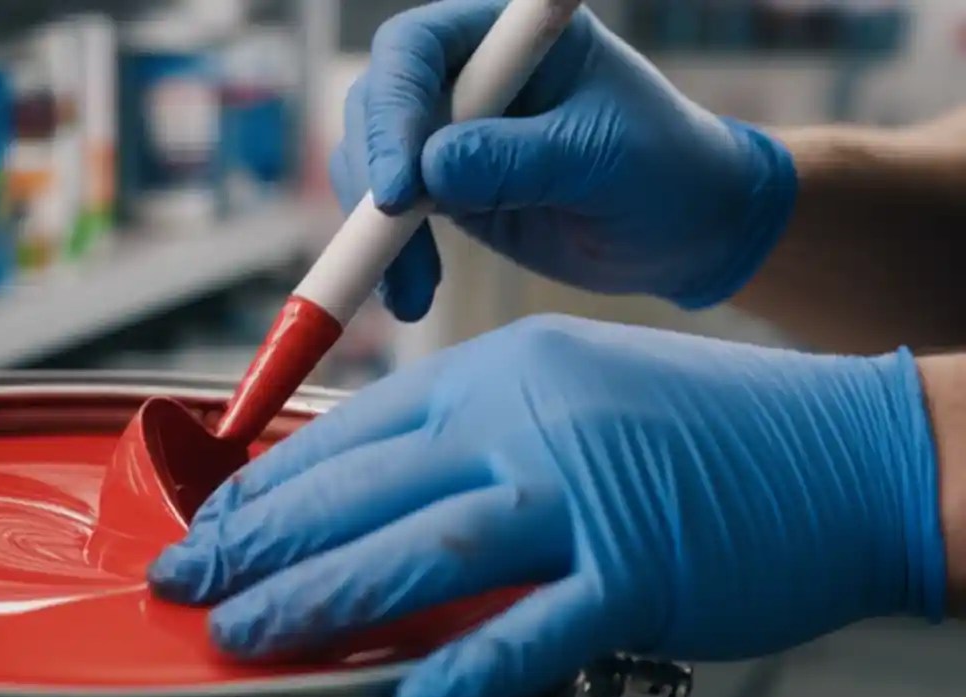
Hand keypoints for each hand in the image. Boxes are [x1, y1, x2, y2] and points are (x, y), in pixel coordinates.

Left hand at [149, 315, 942, 696]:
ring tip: (244, 634)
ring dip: (319, 598)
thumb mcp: (568, 394)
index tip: (214, 521)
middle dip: (260, 543)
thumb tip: (374, 494)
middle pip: (364, 489)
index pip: (355, 431)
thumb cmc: (700, 427)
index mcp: (501, 373)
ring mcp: (582, 494)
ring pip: (421, 550)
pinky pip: (533, 627)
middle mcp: (528, 421)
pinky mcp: (640, 568)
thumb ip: (471, 440)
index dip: (271, 483)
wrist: (844, 446)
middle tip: (188, 582)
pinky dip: (464, 667)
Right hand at [334, 1, 797, 321]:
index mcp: (508, 35)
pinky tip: (411, 297)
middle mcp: (470, 73)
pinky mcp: (447, 189)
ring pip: (370, 163)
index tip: (400, 190)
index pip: (415, 49)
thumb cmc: (667, 171)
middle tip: (389, 242)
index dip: (394, 112)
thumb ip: (519, 160)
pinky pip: (390, 217)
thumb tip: (430, 171)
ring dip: (376, 229)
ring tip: (413, 290)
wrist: (690, 231)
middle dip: (372, 175)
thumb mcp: (601, 161)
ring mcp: (452, 131)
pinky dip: (390, 258)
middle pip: (376, 104)